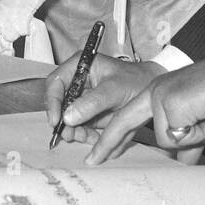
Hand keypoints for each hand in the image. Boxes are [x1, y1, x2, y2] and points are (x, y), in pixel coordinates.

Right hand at [45, 53, 163, 149]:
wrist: (152, 90)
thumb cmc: (136, 81)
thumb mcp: (114, 90)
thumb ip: (92, 102)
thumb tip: (67, 117)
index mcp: (79, 66)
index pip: (55, 83)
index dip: (52, 102)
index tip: (56, 120)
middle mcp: (77, 81)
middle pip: (59, 103)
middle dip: (63, 121)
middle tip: (71, 135)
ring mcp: (82, 98)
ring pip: (67, 117)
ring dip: (74, 130)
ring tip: (87, 138)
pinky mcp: (88, 112)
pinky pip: (79, 126)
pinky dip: (84, 134)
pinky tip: (93, 138)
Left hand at [86, 50, 204, 164]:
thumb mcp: (196, 115)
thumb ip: (183, 134)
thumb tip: (180, 160)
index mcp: (155, 92)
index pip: (126, 116)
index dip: (112, 136)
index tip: (98, 152)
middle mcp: (153, 92)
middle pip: (122, 122)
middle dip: (106, 144)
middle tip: (91, 161)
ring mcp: (160, 97)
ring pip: (164, 139)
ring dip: (191, 137)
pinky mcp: (171, 105)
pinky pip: (179, 137)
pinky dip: (198, 134)